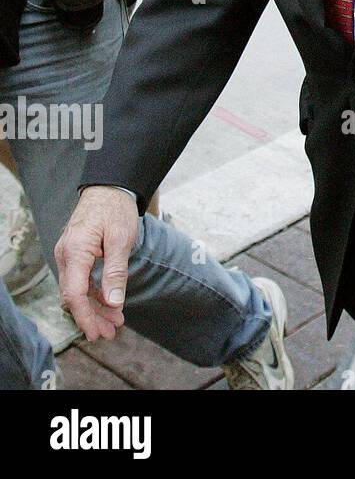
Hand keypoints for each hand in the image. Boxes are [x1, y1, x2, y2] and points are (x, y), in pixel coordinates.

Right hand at [55, 186, 138, 340]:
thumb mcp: (121, 240)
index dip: (85, 316)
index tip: (98, 332)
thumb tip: (114, 303)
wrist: (109, 187)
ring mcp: (69, 255)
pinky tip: (109, 303)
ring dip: (95, 307)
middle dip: (92, 317)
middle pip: (74, 295)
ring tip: (115, 323)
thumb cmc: (115, 210)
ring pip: (78, 290)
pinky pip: (82, 280)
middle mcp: (66, 255)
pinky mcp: (77, 254)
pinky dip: (95, 293)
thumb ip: (115, 272)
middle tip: (111, 333)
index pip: (74, 293)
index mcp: (75, 252)